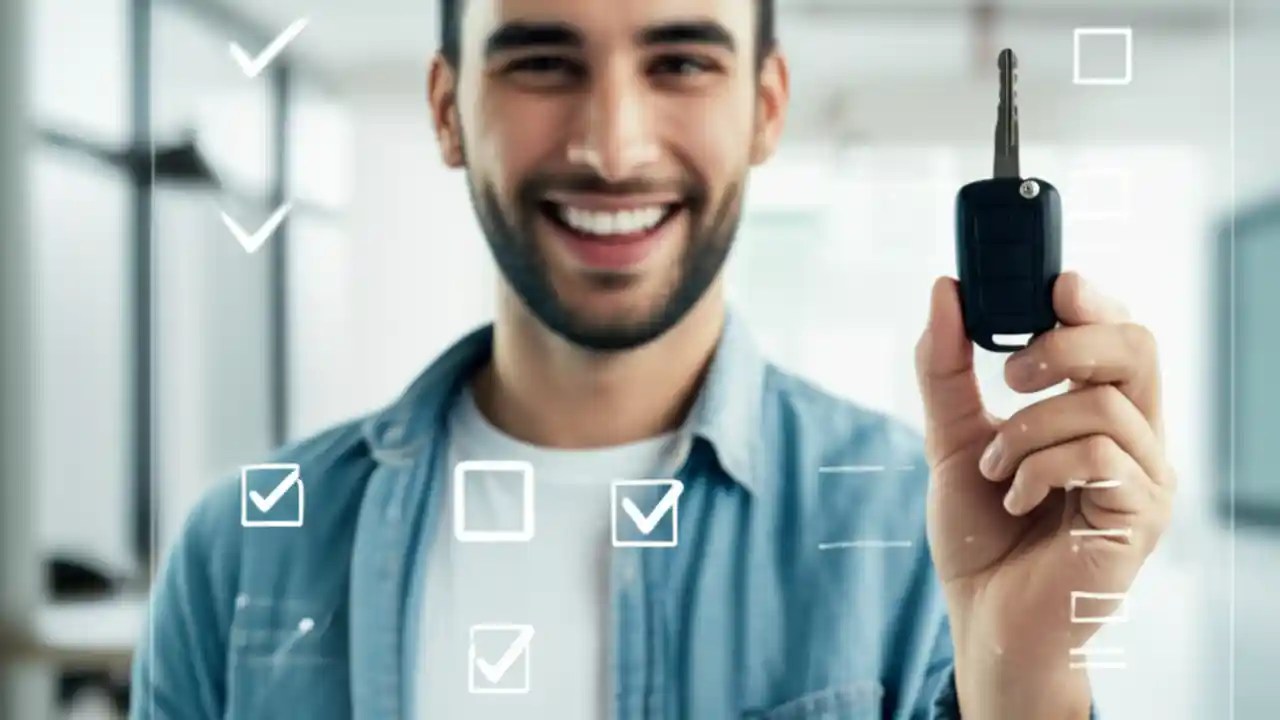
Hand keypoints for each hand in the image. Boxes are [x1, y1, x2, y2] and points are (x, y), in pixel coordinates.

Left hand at [913, 272, 1175, 717]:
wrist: (984, 619)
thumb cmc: (980, 534)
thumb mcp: (952, 438)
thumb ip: (946, 368)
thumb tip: (945, 290)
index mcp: (1098, 412)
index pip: (1118, 332)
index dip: (1092, 298)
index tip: (1051, 284)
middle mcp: (1134, 438)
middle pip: (1137, 346)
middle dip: (1067, 342)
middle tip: (1011, 373)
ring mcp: (1144, 479)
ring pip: (1104, 403)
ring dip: (1027, 429)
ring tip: (998, 470)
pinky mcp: (1140, 517)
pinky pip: (1098, 455)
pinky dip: (1039, 468)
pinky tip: (1016, 497)